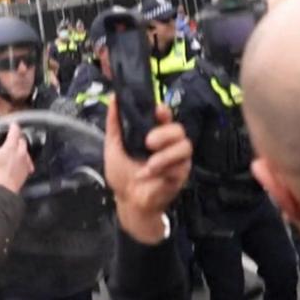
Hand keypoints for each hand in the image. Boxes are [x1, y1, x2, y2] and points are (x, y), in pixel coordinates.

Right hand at [0, 123, 33, 193]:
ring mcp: (25, 161)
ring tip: (13, 150)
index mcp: (11, 146)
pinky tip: (19, 161)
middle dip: (17, 137)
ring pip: (26, 149)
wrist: (3, 189)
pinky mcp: (27, 169)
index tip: (11, 125)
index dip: (13, 126)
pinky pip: (28, 160)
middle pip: (22, 139)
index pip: (15, 130)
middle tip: (10, 138)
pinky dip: (24, 158)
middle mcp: (21, 152)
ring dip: (20, 147)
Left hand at [105, 100, 191, 243]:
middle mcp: (168, 144)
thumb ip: (114, 124)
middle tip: (148, 142)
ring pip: (185, 146)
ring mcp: (177, 159)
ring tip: (150, 165)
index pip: (165, 116)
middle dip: (165, 133)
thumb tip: (113, 98)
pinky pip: (182, 166)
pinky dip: (165, 170)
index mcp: (154, 134)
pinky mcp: (181, 174)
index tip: (157, 111)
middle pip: (179, 129)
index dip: (164, 112)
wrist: (127, 201)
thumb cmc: (122, 174)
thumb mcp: (113, 146)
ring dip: (166, 155)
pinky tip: (151, 175)